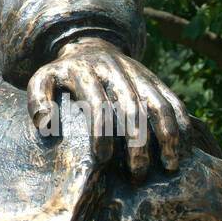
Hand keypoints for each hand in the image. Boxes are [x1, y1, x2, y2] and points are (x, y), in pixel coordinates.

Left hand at [27, 37, 189, 180]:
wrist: (88, 46)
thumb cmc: (63, 75)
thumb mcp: (42, 79)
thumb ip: (37, 100)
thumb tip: (46, 124)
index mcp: (86, 72)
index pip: (97, 104)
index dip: (101, 133)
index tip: (103, 159)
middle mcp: (116, 71)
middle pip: (132, 108)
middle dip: (137, 143)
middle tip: (137, 174)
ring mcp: (139, 74)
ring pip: (159, 104)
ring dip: (168, 135)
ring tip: (170, 167)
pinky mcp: (155, 80)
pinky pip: (174, 101)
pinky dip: (182, 125)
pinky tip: (184, 150)